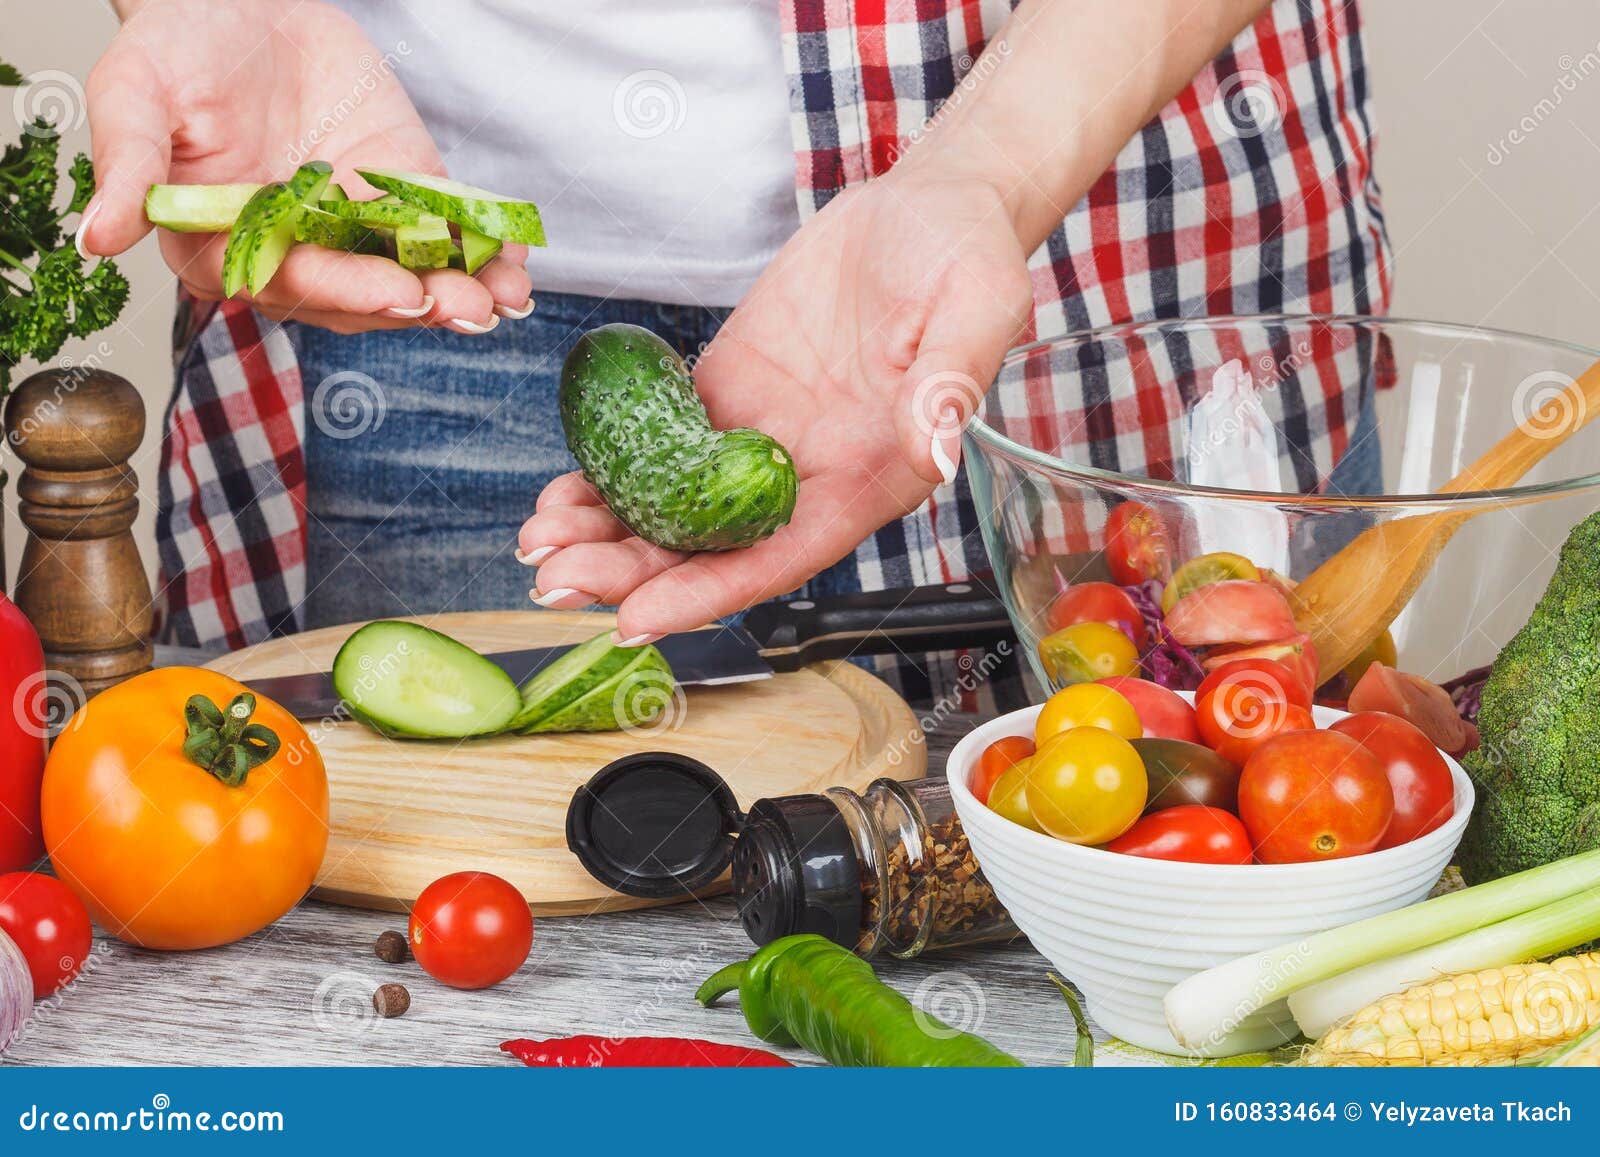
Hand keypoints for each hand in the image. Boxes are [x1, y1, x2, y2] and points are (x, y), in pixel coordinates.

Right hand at [80, 0, 531, 332]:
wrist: (239, 0)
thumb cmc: (176, 48)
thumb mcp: (135, 93)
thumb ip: (128, 167)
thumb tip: (96, 241)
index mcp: (226, 245)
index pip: (291, 283)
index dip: (347, 290)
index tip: (399, 292)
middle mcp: (295, 250)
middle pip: (363, 292)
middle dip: (421, 302)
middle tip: (471, 307)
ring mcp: (353, 227)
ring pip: (412, 273)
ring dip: (463, 291)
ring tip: (508, 297)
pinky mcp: (399, 193)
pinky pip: (446, 232)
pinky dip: (485, 248)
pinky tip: (520, 262)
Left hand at [520, 170, 1032, 638]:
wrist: (930, 205)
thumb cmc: (966, 256)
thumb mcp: (976, 307)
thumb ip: (950, 382)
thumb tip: (932, 447)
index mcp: (868, 476)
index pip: (778, 557)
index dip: (705, 592)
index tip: (636, 619)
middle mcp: (808, 472)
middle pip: (709, 547)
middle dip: (631, 572)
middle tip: (553, 581)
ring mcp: (762, 435)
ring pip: (676, 506)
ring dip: (609, 533)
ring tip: (538, 540)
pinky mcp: (730, 390)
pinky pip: (663, 445)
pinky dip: (614, 470)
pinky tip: (563, 490)